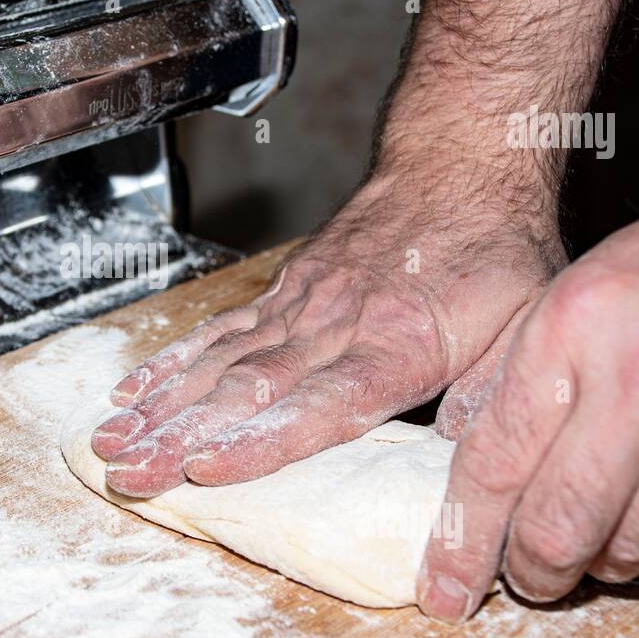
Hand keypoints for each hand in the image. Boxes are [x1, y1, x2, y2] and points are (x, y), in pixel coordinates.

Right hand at [93, 165, 565, 496]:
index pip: (319, 403)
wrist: (461, 164)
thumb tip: (470, 473)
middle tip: (130, 473)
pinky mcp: (283, 289)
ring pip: (219, 361)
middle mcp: (335, 324)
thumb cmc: (494, 249)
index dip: (259, 440)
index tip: (205, 468)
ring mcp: (300, 304)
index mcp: (398, 344)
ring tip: (113, 440)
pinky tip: (135, 387)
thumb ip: (491, 399)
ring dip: (162, 405)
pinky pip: (220, 328)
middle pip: (246, 390)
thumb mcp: (524, 325)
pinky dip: (173, 360)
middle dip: (180, 437)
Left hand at [418, 163, 638, 621]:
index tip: (444, 587)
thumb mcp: (571, 298)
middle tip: (524, 578)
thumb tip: (457, 451)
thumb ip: (513, 375)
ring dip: (601, 559)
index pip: (496, 461)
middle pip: (560, 526)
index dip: (463, 540)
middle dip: (531, 573)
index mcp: (574, 330)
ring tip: (595, 533)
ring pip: (631, 549)